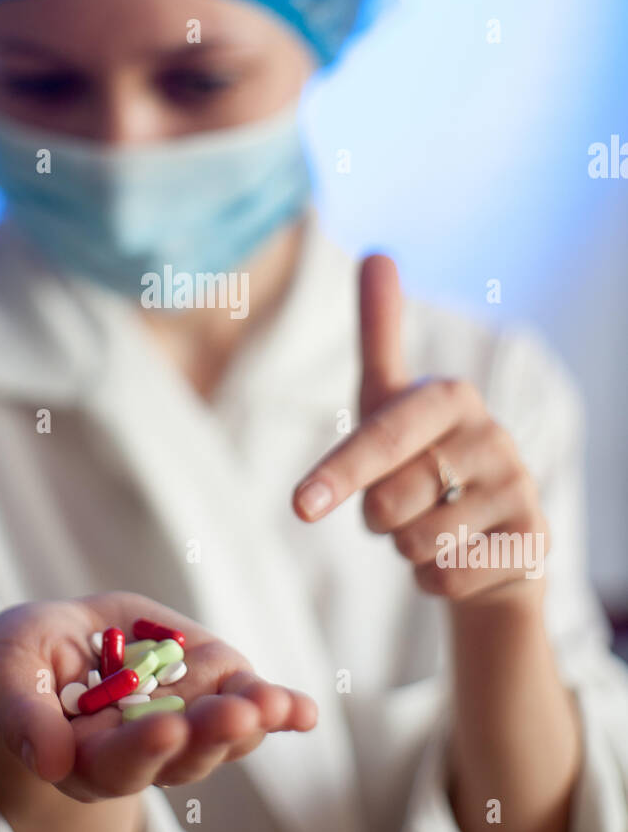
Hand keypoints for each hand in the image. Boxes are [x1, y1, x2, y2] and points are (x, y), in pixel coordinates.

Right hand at [0, 591, 316, 801]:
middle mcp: (146, 755)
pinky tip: (303, 711)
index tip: (165, 728)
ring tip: (273, 704)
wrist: (72, 637)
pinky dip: (281, 711)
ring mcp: (189, 725)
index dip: (142, 750)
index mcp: (87, 760)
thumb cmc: (32, 655)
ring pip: (224, 735)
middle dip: (209, 736)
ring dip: (252, 721)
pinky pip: (254, 710)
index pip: (117, 765)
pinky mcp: (218, 692)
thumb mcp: (7, 665)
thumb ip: (17, 710)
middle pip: (182, 757)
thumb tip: (49, 762)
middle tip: (233, 715)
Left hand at [291, 254, 549, 605]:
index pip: (381, 438)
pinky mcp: (532, 543)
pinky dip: (434, 579)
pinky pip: (446, 578)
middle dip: (376, 517)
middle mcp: (494, 437)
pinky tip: (457, 556)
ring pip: (418, 544)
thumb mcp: (390, 399)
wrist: (490, 536)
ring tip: (432, 524)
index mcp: (451, 396)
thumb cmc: (422, 458)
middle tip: (400, 502)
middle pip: (390, 502)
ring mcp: (519, 490)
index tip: (300, 505)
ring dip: (407, 548)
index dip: (339, 473)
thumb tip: (378, 252)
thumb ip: (381, 331)